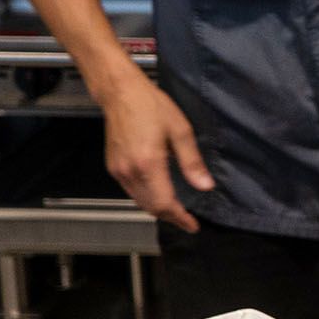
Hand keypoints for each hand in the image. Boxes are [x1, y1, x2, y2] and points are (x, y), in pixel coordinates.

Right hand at [97, 74, 213, 232]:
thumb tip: (205, 186)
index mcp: (148, 164)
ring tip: (176, 211)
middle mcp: (130, 171)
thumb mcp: (180, 130)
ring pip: (139, 201)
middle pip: (151, 207)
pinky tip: (158, 195)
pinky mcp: (113, 166)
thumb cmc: (150, 105)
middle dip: (170, 217)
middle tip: (187, 221)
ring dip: (158, 209)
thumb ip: (192, 162)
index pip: (165, 203)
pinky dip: (146, 199)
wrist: (120, 93)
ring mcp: (118, 170)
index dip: (180, 218)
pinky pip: (131, 191)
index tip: (192, 225)